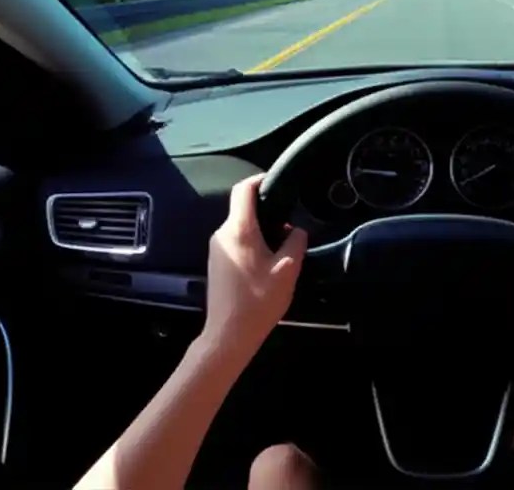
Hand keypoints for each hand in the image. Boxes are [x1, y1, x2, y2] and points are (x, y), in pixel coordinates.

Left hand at [202, 174, 306, 358]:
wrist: (229, 334)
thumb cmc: (258, 301)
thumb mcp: (287, 270)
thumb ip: (295, 242)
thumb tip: (297, 230)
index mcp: (239, 229)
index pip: (244, 189)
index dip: (261, 179)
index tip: (277, 181)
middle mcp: (223, 234)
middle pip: (244, 210)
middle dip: (269, 213)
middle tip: (290, 226)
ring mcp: (216, 249)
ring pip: (242, 228)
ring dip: (262, 232)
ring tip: (283, 249)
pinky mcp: (216, 264)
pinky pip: (236, 243)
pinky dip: (253, 245)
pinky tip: (267, 264)